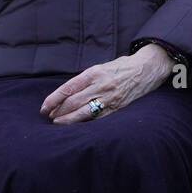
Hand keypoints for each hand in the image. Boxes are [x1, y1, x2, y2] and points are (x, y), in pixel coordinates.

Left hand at [39, 44, 173, 123]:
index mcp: (94, 73)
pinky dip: (85, 123)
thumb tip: (66, 94)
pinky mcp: (117, 107)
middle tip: (49, 117)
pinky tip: (77, 126)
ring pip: (83, 113)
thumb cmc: (122, 66)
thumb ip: (85, 79)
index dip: (53, 100)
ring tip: (58, 123)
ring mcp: (109, 98)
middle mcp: (100, 85)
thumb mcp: (101, 67)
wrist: (147, 68)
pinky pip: (97, 118)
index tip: (44, 107)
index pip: (67, 89)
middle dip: (57, 112)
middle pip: (72, 103)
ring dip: (67, 120)